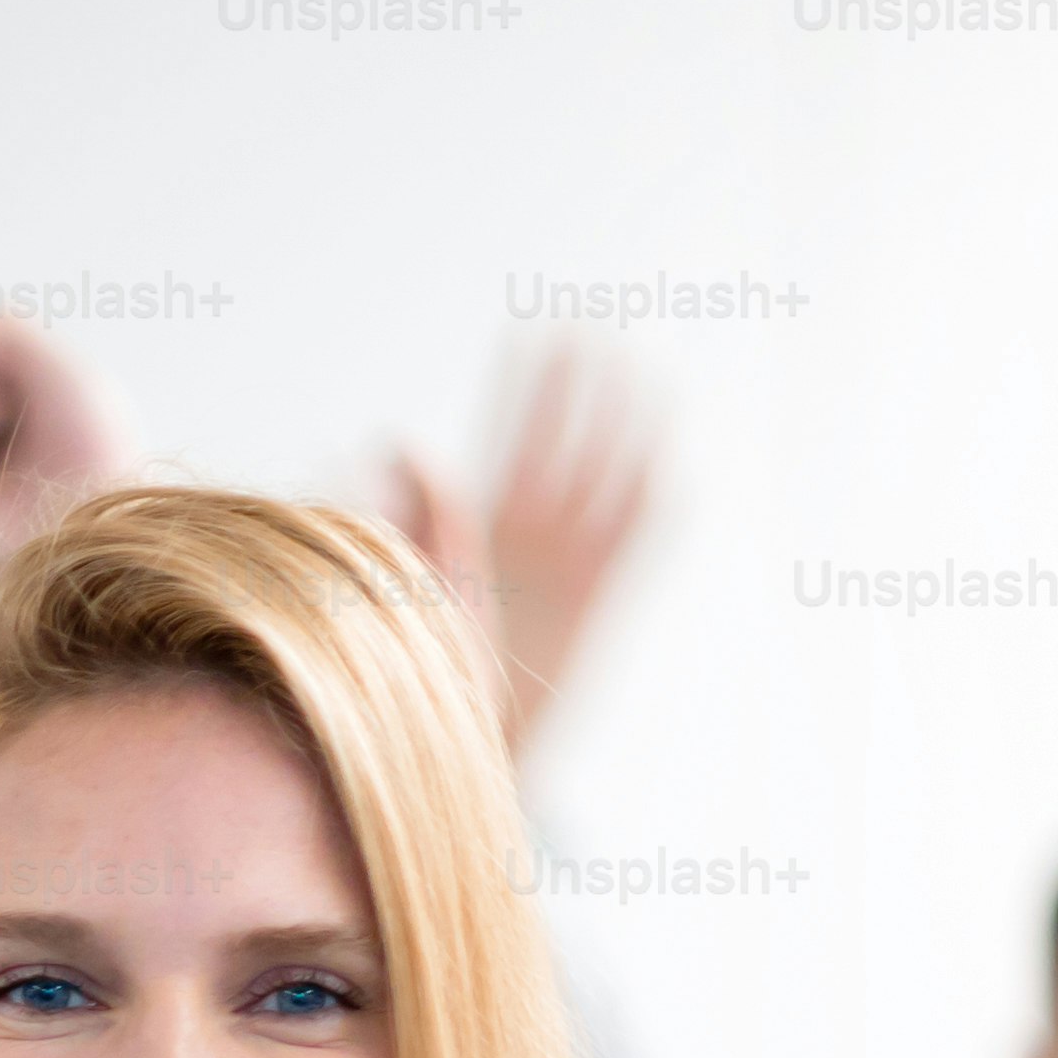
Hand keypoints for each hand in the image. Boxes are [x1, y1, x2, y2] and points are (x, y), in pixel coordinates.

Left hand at [386, 342, 656, 745]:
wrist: (468, 727)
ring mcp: (569, 558)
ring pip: (605, 478)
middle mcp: (532, 530)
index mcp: (484, 518)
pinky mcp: (598, 595)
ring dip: (623, 428)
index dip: (521, 388)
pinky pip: (633, 541)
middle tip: (586, 330)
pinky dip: (648, 503)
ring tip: (643, 377)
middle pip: (562, 444)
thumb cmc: (431, 655)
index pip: (509, 435)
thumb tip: (393, 442)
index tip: (529, 334)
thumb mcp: (412, 576)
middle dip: (575, 390)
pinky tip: (664, 466)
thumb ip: (416, 511)